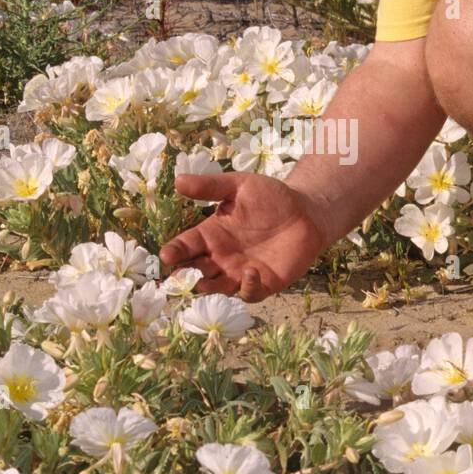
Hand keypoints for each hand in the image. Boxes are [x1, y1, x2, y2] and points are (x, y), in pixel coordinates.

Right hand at [159, 172, 328, 301]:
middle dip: (186, 276)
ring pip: (218, 288)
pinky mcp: (263, 283)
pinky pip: (249, 292)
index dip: (175, 251)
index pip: (186, 246)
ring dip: (209, 288)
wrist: (306, 212)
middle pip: (196, 271)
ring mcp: (240, 272)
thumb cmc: (269, 197)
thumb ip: (210, 186)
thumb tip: (178, 181)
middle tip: (179, 276)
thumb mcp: (239, 186)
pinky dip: (247, 286)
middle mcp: (221, 257)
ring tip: (203, 284)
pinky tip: (249, 272)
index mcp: (211, 234)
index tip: (167, 255)